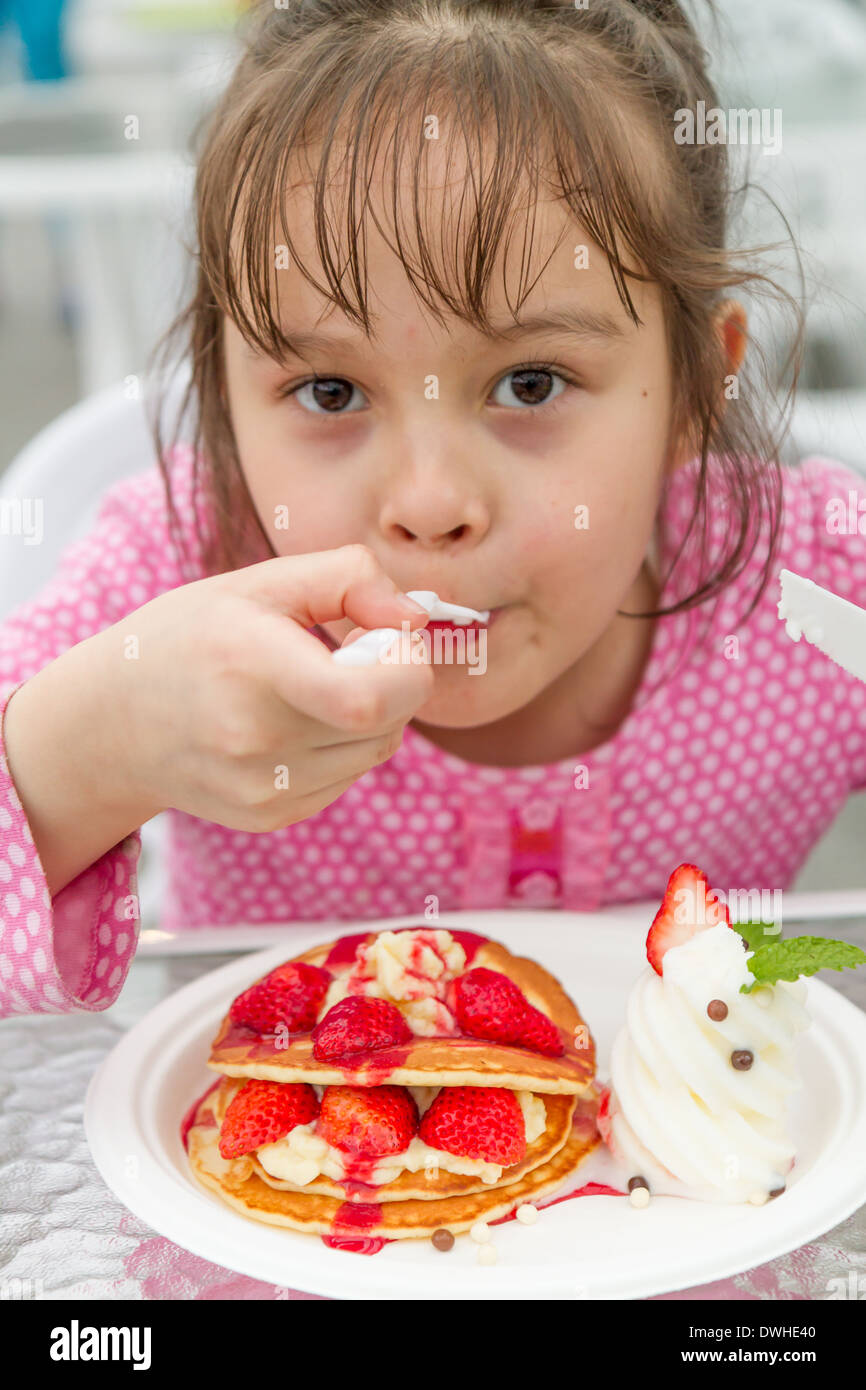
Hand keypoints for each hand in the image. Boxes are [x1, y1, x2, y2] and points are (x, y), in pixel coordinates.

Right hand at [96, 544, 433, 831]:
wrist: (110, 724)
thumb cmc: (187, 639)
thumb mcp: (258, 582)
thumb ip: (348, 578)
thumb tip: (416, 616)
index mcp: (253, 668)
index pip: (370, 697)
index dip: (406, 665)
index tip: (385, 635)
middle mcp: (258, 741)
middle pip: (388, 723)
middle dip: (394, 679)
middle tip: (350, 649)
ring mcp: (266, 789)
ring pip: (376, 752)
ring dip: (371, 713)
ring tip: (316, 683)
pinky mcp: (272, 816)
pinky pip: (347, 777)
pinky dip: (343, 745)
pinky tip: (295, 720)